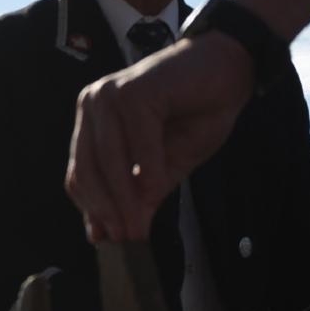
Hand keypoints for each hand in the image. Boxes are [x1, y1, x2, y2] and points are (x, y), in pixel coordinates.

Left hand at [68, 34, 257, 242]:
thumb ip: (142, 195)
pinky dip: (148, 167)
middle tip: (127, 237)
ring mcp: (110, 94)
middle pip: (87, 170)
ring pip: (108, 159)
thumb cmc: (198, 113)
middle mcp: (94, 105)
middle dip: (107, 209)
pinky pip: (138, 139)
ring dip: (125, 196)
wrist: (230, 71)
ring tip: (139, 225)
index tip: (111, 239)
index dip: (92, 210)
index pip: (79, 174)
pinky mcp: (135, 89)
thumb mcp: (167, 166)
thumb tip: (119, 234)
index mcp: (93, 122)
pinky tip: (157, 188)